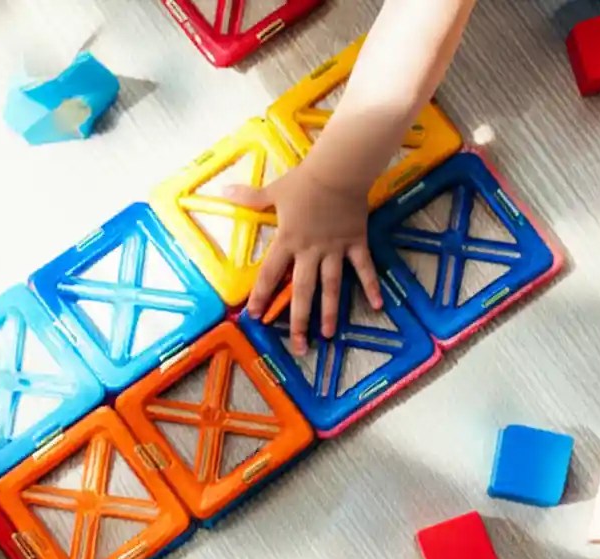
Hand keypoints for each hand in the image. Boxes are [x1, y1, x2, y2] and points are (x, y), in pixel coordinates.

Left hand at [231, 163, 383, 354]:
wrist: (338, 170)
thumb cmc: (304, 180)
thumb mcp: (274, 190)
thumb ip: (250, 197)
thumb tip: (223, 189)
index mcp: (288, 240)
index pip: (270, 274)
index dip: (261, 295)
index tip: (255, 315)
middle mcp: (310, 251)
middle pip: (302, 291)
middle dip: (299, 320)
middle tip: (298, 346)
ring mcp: (335, 250)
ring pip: (331, 287)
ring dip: (330, 312)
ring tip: (328, 336)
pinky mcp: (355, 243)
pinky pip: (364, 269)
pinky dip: (371, 286)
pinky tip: (377, 305)